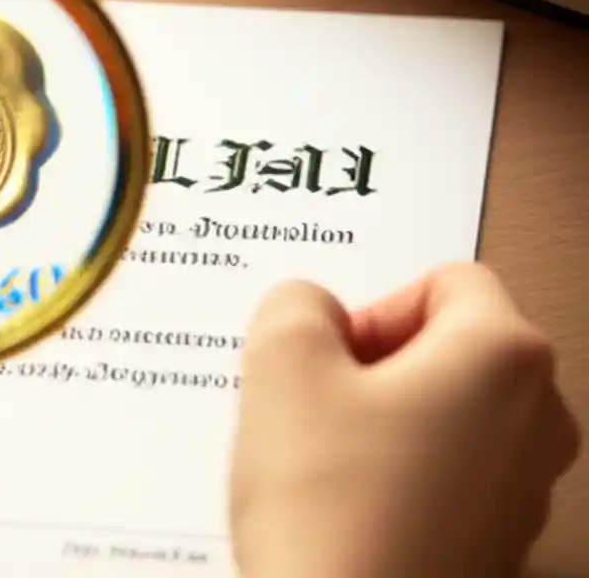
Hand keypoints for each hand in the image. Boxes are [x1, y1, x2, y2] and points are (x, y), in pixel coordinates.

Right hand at [230, 262, 579, 577]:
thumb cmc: (330, 514)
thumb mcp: (282, 366)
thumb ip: (295, 304)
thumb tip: (309, 310)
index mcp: (502, 357)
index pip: (447, 281)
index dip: (372, 308)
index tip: (332, 358)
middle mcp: (537, 419)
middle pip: (453, 346)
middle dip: (375, 365)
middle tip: (317, 406)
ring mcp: (523, 487)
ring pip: (445, 413)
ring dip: (380, 421)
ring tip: (324, 464)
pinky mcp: (494, 540)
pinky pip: (444, 476)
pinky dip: (394, 476)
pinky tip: (342, 507)